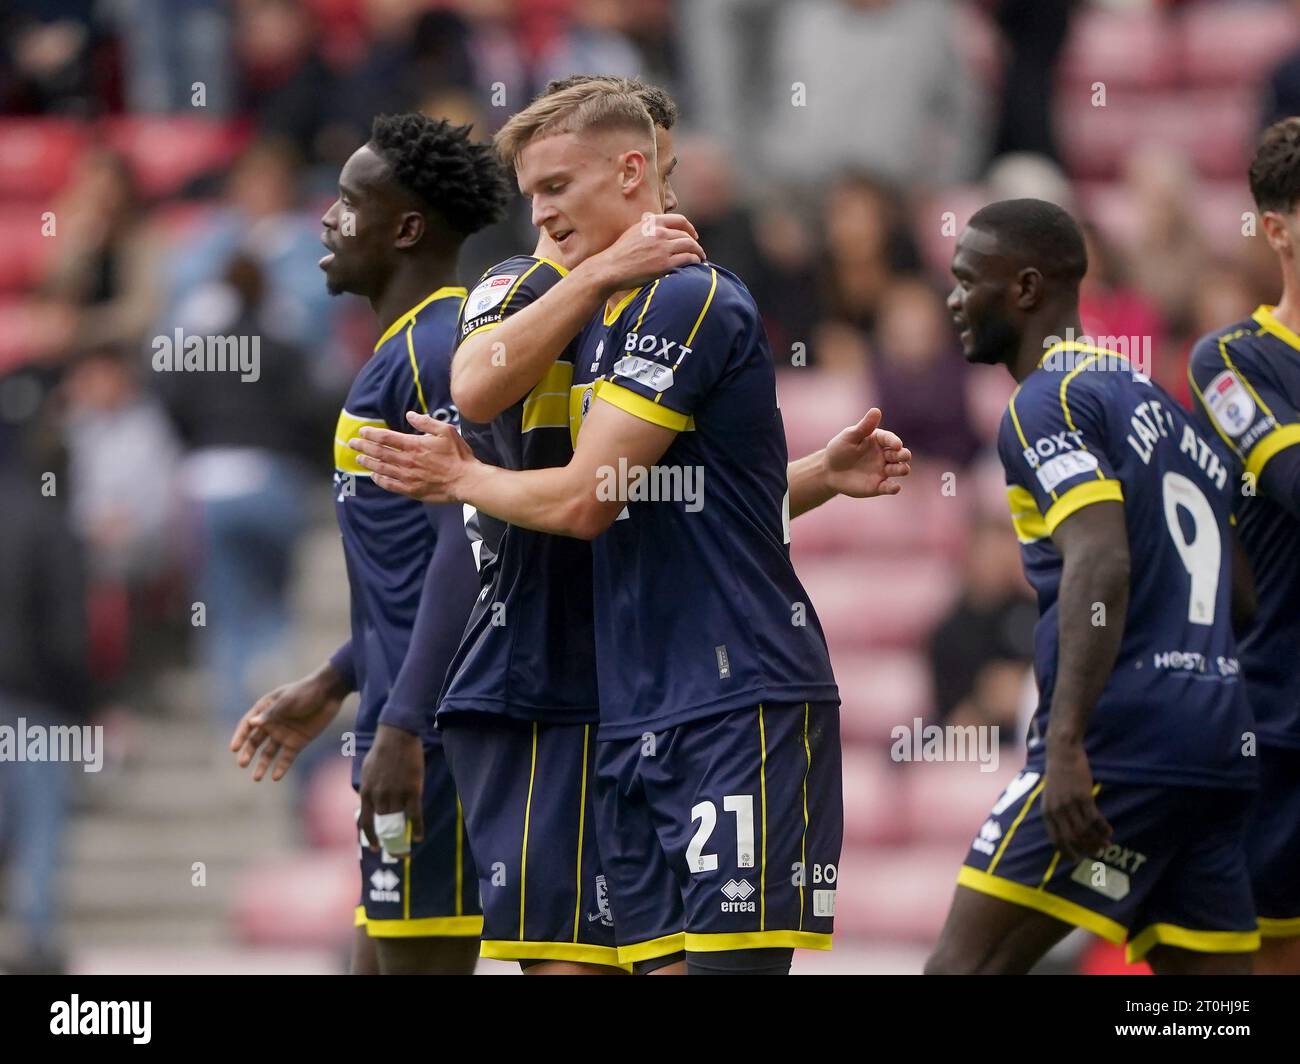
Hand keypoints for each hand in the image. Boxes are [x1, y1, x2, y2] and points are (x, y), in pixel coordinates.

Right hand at [230, 665, 348, 781]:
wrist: (329, 694)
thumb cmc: (306, 692)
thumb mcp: (288, 701)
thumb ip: (272, 713)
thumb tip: (252, 723)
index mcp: (265, 710)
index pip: (247, 725)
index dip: (240, 737)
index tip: (234, 749)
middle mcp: (272, 724)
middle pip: (255, 741)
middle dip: (248, 753)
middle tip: (242, 764)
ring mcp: (284, 734)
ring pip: (268, 753)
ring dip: (262, 765)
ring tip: (257, 778)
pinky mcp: (297, 742)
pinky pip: (286, 757)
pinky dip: (281, 767)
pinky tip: (275, 777)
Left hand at [350, 413, 476, 501]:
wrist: (466, 480)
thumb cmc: (458, 455)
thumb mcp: (446, 431)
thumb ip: (426, 422)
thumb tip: (409, 415)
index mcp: (414, 445)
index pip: (385, 438)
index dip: (371, 434)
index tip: (362, 431)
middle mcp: (407, 461)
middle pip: (379, 453)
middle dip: (363, 447)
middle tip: (352, 443)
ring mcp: (408, 477)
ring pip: (381, 469)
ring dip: (368, 462)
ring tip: (359, 458)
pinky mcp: (411, 490)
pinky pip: (390, 485)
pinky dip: (379, 480)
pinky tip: (374, 476)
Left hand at [359, 724, 424, 853]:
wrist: (397, 736)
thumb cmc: (382, 751)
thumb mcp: (367, 772)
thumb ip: (368, 789)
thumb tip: (369, 803)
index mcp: (366, 792)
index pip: (364, 822)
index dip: (369, 837)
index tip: (374, 847)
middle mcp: (379, 797)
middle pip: (383, 825)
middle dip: (387, 840)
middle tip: (393, 851)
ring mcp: (396, 794)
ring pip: (398, 821)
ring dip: (402, 835)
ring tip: (407, 844)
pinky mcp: (412, 791)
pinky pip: (414, 815)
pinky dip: (417, 828)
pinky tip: (418, 836)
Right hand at [579, 212, 703, 294]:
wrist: (611, 268)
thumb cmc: (620, 253)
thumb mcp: (632, 231)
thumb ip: (645, 224)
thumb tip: (649, 217)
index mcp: (652, 223)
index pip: (679, 220)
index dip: (690, 227)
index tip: (693, 235)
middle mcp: (659, 233)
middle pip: (686, 234)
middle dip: (695, 242)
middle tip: (697, 250)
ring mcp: (663, 248)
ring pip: (690, 246)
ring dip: (698, 251)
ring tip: (700, 258)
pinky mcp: (665, 264)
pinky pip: (687, 259)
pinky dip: (694, 260)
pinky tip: (695, 264)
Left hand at [823, 408, 911, 497]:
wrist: (829, 470)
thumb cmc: (840, 449)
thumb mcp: (850, 436)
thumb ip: (864, 426)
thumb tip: (876, 410)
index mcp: (879, 440)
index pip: (890, 439)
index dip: (894, 441)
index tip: (896, 444)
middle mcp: (884, 455)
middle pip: (899, 454)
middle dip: (903, 455)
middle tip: (903, 455)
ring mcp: (883, 470)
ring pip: (898, 469)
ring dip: (902, 469)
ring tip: (902, 469)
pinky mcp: (878, 486)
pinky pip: (889, 487)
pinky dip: (894, 488)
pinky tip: (895, 487)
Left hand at [1043, 742, 1111, 860]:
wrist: (1062, 752)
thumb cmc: (1058, 775)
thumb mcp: (1050, 796)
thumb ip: (1056, 812)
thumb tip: (1067, 831)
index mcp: (1047, 812)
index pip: (1056, 840)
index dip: (1067, 852)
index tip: (1076, 860)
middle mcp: (1057, 810)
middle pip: (1072, 838)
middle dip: (1086, 849)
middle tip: (1097, 852)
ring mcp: (1070, 803)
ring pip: (1085, 830)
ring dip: (1097, 840)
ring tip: (1106, 843)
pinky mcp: (1083, 796)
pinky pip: (1095, 818)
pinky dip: (1103, 828)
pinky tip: (1110, 832)